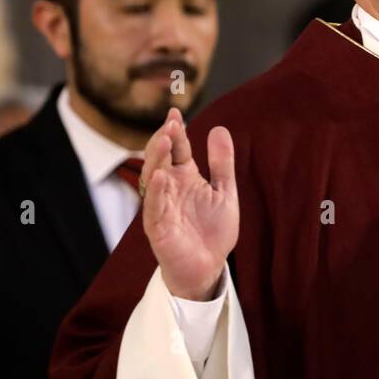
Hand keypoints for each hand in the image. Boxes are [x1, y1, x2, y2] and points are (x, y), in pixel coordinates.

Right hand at [140, 108, 238, 300]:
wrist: (209, 267)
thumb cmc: (213, 230)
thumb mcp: (225, 192)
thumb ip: (222, 163)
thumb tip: (219, 128)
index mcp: (184, 177)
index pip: (177, 148)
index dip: (175, 131)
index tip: (176, 112)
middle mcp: (169, 188)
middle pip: (161, 158)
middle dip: (164, 139)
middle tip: (171, 122)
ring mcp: (161, 206)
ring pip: (153, 177)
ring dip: (157, 158)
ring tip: (165, 139)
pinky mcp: (157, 227)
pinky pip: (154, 206)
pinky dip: (156, 191)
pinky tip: (161, 175)